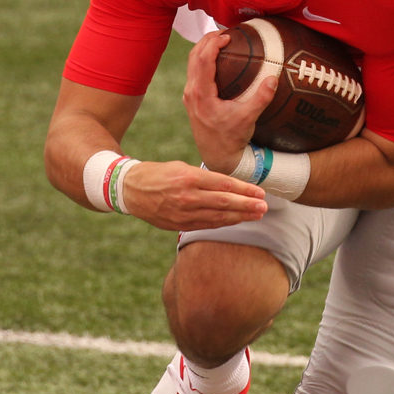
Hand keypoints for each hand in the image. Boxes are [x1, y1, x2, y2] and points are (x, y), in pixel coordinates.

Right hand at [116, 158, 268, 231]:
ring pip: (217, 217)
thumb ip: (204, 178)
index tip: (260, 193)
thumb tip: (229, 185)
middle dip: (247, 206)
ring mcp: (183, 213)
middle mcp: (187, 197)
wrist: (129, 190)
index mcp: (189, 178)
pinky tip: (236, 221)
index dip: (244, 190)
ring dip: (240, 217)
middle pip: (224, 203)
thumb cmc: (158, 174)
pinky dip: (223, 224)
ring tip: (256, 216)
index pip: (223, 184)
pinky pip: (206, 225)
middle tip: (264, 207)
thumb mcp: (181, 167)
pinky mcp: (178, 224)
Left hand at [183, 30, 278, 171]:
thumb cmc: (231, 138)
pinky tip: (218, 57)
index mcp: (201, 95)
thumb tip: (273, 78)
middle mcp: (191, 92)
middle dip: (208, 39)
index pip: (203, 60)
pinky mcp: (192, 98)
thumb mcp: (248, 119)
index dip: (214, 44)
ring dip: (204, 48)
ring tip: (221, 39)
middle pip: (194, 56)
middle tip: (226, 32)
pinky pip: (194, 71)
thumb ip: (261, 99)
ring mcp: (190, 95)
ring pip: (192, 62)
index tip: (229, 36)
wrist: (217, 155)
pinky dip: (204, 59)